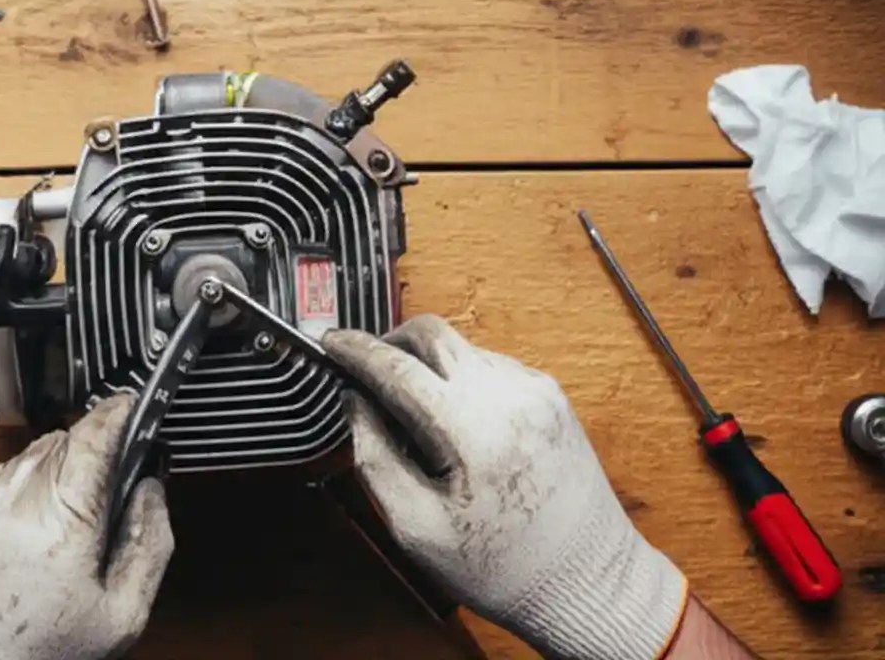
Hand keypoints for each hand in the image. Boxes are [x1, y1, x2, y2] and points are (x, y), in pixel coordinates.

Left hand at [0, 394, 173, 659]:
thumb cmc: (35, 654)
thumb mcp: (120, 616)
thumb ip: (150, 545)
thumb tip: (152, 491)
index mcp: (60, 528)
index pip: (92, 438)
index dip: (117, 413)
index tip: (131, 405)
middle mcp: (11, 504)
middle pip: (64, 440)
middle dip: (92, 451)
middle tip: (108, 486)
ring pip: (31, 453)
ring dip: (57, 469)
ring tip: (66, 519)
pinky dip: (21, 487)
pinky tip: (28, 531)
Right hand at [323, 315, 687, 659]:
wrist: (585, 582)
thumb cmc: (502, 568)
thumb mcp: (415, 525)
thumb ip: (375, 456)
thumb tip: (354, 402)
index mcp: (471, 429)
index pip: (396, 366)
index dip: (354, 350)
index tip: (330, 341)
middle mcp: (509, 396)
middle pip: (431, 333)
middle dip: (389, 344)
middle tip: (364, 373)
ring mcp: (535, 390)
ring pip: (461, 347)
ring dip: (427, 365)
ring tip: (417, 421)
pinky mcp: (551, 395)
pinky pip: (489, 366)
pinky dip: (460, 380)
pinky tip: (455, 425)